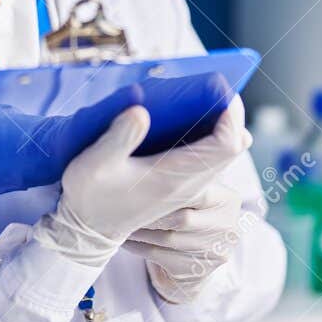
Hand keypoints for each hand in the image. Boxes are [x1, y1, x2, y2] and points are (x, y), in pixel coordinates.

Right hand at [32, 98, 250, 267]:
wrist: (87, 231)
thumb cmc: (89, 197)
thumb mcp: (94, 165)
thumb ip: (119, 137)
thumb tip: (142, 111)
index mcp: (175, 177)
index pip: (225, 145)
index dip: (231, 116)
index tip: (218, 91)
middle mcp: (189, 184)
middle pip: (233, 147)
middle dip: (231, 116)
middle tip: (212, 90)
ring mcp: (187, 188)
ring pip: (225, 155)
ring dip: (222, 127)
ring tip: (204, 101)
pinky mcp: (181, 187)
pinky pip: (211, 160)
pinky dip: (211, 138)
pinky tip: (191, 122)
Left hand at [126, 185, 243, 303]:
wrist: (195, 259)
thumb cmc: (189, 213)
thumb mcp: (196, 192)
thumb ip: (184, 178)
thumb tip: (150, 160)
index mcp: (228, 201)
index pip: (199, 191)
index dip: (168, 189)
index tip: (142, 184)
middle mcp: (227, 228)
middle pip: (182, 219)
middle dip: (151, 212)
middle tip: (125, 204)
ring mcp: (213, 253)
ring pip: (168, 239)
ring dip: (140, 230)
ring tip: (121, 220)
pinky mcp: (195, 271)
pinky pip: (160, 256)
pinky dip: (138, 247)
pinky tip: (126, 239)